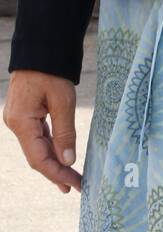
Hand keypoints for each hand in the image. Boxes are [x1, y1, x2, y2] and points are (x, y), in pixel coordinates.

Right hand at [3, 70, 81, 192]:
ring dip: (55, 161)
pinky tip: (62, 156)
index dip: (57, 174)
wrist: (41, 46)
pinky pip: (38, 136)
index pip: (39, 158)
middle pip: (37, 156)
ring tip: (71, 177)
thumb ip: (64, 132)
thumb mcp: (63, 101)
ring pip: (38, 147)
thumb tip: (68, 160)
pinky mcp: (26, 113)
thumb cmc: (52, 70)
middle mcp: (16, 124)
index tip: (74, 185)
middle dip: (57, 171)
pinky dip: (51, 147)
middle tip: (76, 186)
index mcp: (21, 122)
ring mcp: (19, 119)